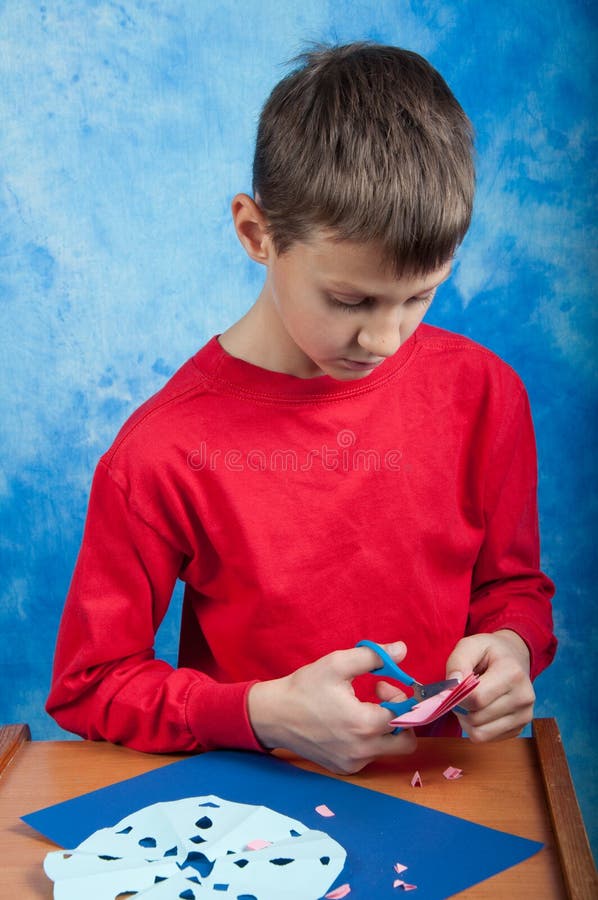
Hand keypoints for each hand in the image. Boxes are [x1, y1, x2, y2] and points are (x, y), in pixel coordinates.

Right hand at [247, 642, 416, 773]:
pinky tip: (348, 723)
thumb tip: (402, 649)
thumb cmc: (304, 688)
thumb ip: (374, 656)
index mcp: (365, 724)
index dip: (400, 695)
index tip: (381, 683)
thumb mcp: (337, 664)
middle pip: (406, 742)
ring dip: (383, 728)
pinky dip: (368, 739)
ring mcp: (353, 763)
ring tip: (360, 708)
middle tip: (380, 701)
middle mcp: (363, 750)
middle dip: (400, 719)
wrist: (273, 716)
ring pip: (388, 749)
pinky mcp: (344, 769)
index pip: (407, 715)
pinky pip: (370, 756)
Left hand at [445, 630, 534, 741]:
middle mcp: (523, 697)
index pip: (476, 698)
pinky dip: (476, 727)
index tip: (454, 686)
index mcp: (512, 673)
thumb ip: (457, 662)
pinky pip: (486, 738)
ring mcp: (524, 716)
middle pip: (476, 718)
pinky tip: (481, 710)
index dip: (457, 695)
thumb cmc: (489, 651)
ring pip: (479, 733)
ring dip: (467, 720)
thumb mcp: (470, 645)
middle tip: (462, 692)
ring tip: (471, 701)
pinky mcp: (519, 729)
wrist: (514, 657)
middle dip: (461, 708)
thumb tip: (452, 686)